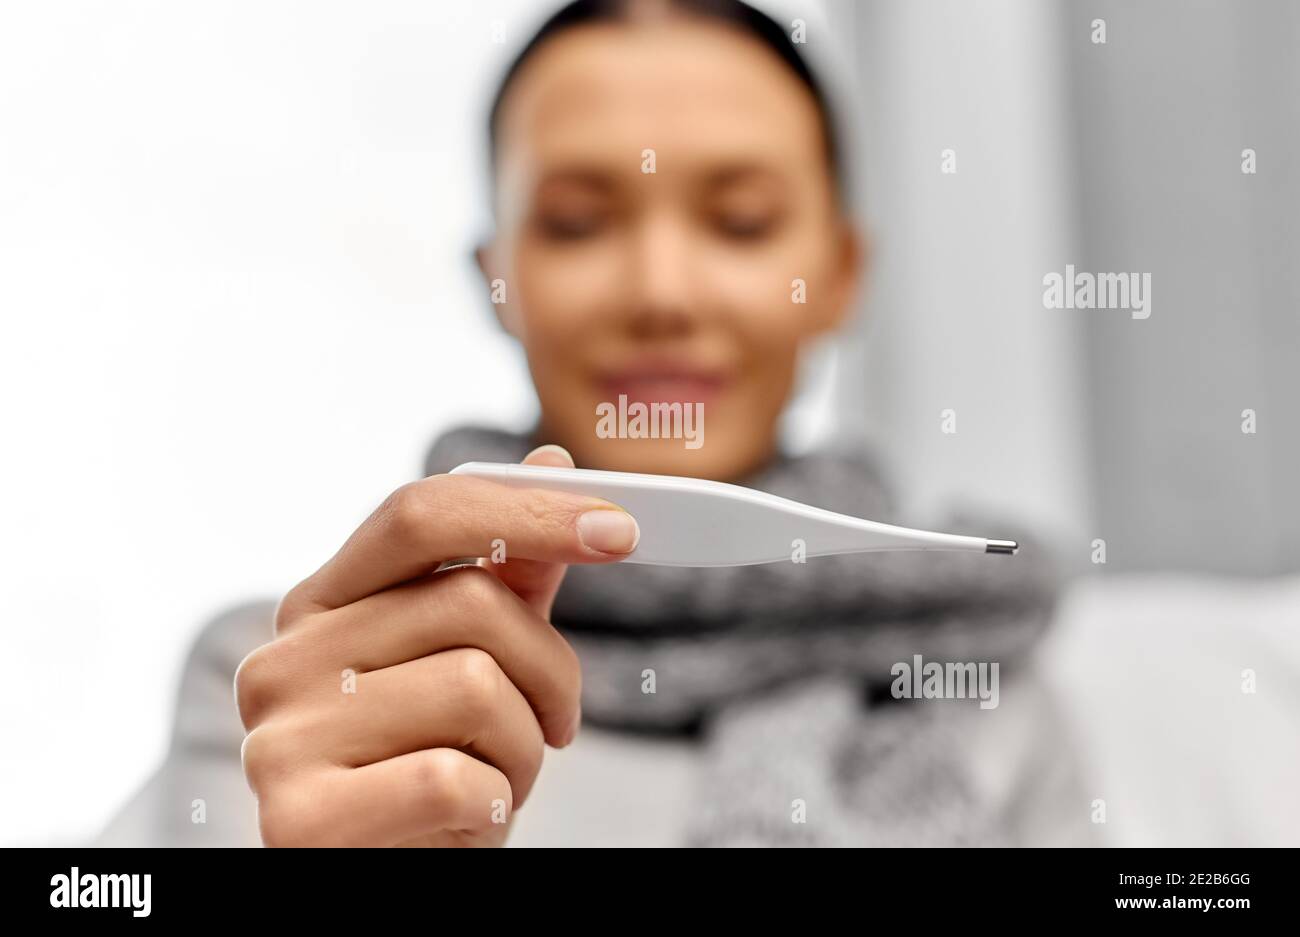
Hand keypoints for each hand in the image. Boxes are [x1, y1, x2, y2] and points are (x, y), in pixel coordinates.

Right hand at [234, 445, 638, 845]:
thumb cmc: (430, 768)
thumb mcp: (474, 667)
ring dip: (525, 749)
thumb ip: (507, 574)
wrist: (382, 879)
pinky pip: (451, 777)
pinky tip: (467, 818)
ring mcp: (282, 734)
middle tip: (554, 724)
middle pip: (472, 602)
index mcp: (322, 604)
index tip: (621, 531)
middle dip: (550, 669)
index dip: (529, 509)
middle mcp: (285, 656)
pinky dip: (492, 803)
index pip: (422, 513)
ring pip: (477, 687)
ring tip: (497, 779)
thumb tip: (551, 462)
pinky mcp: (298, 816)